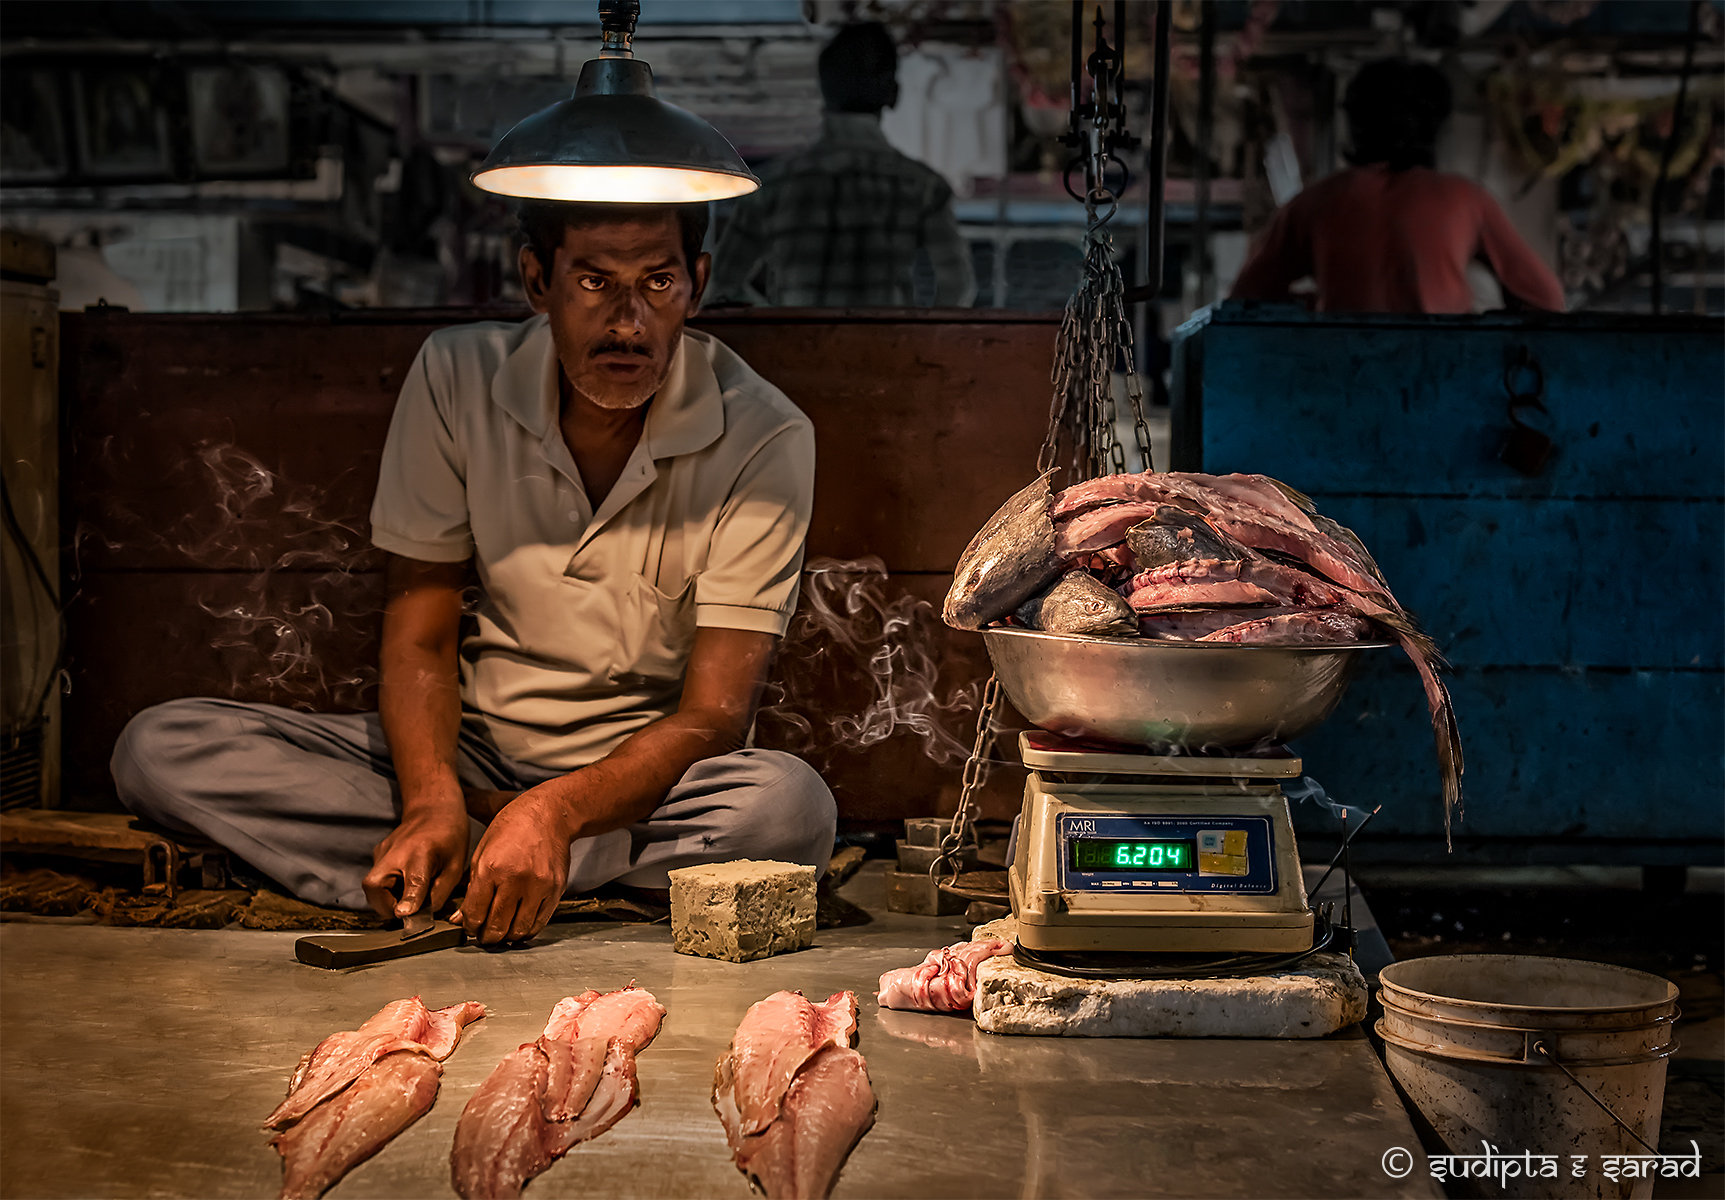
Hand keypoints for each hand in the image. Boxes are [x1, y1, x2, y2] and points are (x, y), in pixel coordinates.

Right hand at [363, 809, 468, 919]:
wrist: (433, 807)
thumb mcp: (456, 866)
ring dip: (385, 899)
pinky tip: (404, 884)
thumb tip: (423, 916)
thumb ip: (439, 894)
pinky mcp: (378, 853)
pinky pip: (377, 879)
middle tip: (405, 913)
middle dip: (384, 907)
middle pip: (375, 886)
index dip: (408, 899)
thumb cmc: (449, 835)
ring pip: (372, 886)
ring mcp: (383, 851)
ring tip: (408, 897)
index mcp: (423, 852)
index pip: (413, 881)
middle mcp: (397, 851)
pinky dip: (387, 889)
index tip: (403, 915)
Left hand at [454, 788, 573, 944]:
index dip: (470, 926)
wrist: (548, 814)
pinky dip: (527, 930)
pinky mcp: (556, 889)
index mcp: (491, 868)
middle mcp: (515, 879)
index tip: (471, 927)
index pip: (475, 914)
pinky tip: (519, 925)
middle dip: (487, 937)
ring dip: (507, 937)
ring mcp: (539, 885)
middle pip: (497, 927)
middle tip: (484, 935)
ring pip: (519, 930)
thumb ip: (472, 888)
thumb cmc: (513, 827)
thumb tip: (461, 919)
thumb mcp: (482, 851)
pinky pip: (539, 923)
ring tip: (502, 932)